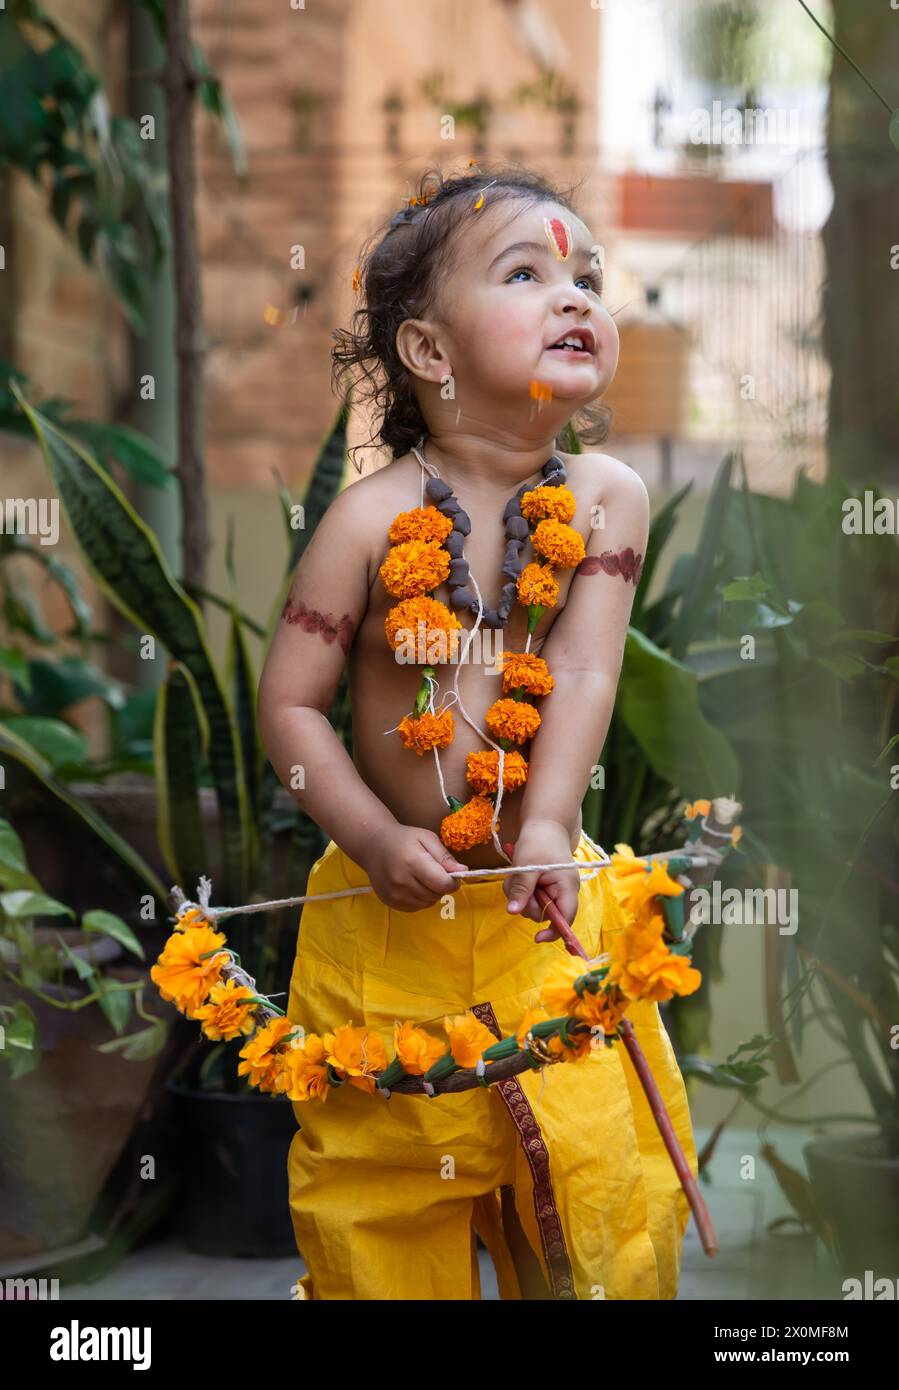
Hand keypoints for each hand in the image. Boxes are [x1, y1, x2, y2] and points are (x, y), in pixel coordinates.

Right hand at [361, 823, 467, 912]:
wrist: (373, 846)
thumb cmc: (404, 839)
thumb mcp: (427, 838)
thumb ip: (444, 857)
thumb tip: (463, 871)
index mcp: (412, 862)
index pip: (443, 884)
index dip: (453, 881)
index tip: (452, 873)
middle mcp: (402, 881)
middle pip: (436, 895)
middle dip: (441, 885)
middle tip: (434, 872)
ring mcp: (394, 894)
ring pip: (428, 903)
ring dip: (431, 893)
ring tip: (422, 877)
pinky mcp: (390, 902)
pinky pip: (416, 907)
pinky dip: (420, 899)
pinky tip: (413, 884)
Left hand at [503, 820, 580, 935]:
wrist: (543, 824)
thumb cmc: (539, 841)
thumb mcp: (527, 865)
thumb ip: (522, 889)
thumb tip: (513, 911)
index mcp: (566, 887)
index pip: (566, 918)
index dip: (554, 932)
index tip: (537, 937)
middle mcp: (563, 892)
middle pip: (545, 914)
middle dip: (528, 904)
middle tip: (518, 886)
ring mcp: (553, 890)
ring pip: (534, 907)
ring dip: (521, 896)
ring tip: (517, 876)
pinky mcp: (543, 888)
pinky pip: (529, 898)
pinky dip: (520, 891)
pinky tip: (517, 877)